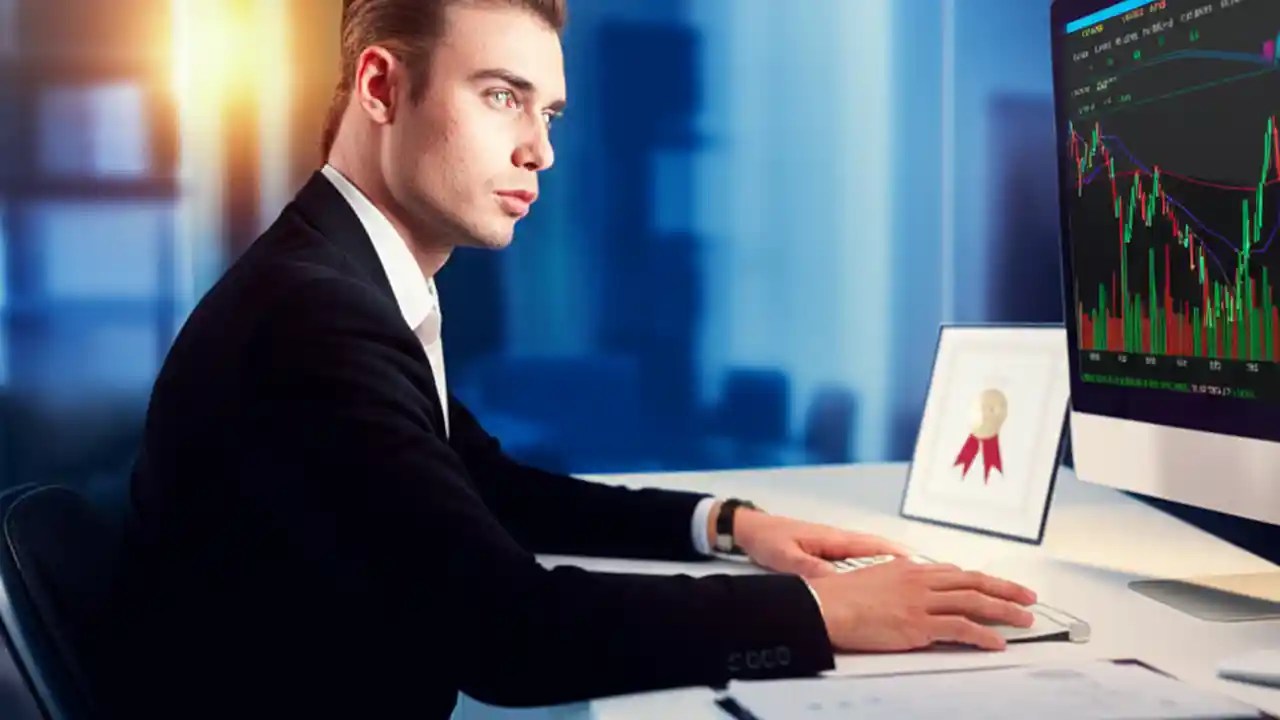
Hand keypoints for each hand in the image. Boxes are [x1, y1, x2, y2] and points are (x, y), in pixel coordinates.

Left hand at [730, 510, 909, 577]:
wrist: (752, 528)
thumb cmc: (768, 538)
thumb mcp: (786, 557)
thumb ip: (810, 569)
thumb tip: (836, 583)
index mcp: (833, 538)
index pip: (873, 546)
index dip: (898, 555)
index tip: (920, 564)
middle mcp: (839, 539)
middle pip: (879, 549)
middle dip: (904, 560)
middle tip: (929, 572)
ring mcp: (835, 544)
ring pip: (871, 554)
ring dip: (892, 563)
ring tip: (915, 578)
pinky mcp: (829, 550)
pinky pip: (859, 558)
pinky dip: (875, 565)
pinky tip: (881, 578)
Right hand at [808, 559, 1037, 651]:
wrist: (825, 607)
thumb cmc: (841, 596)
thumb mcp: (874, 577)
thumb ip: (897, 579)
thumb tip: (907, 578)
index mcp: (910, 569)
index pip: (956, 573)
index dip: (981, 580)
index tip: (997, 585)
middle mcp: (920, 582)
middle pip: (974, 582)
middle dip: (1005, 589)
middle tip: (1028, 597)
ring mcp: (921, 603)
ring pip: (974, 602)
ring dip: (1004, 610)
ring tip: (1023, 619)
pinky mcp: (918, 626)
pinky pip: (960, 629)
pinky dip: (983, 635)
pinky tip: (996, 642)